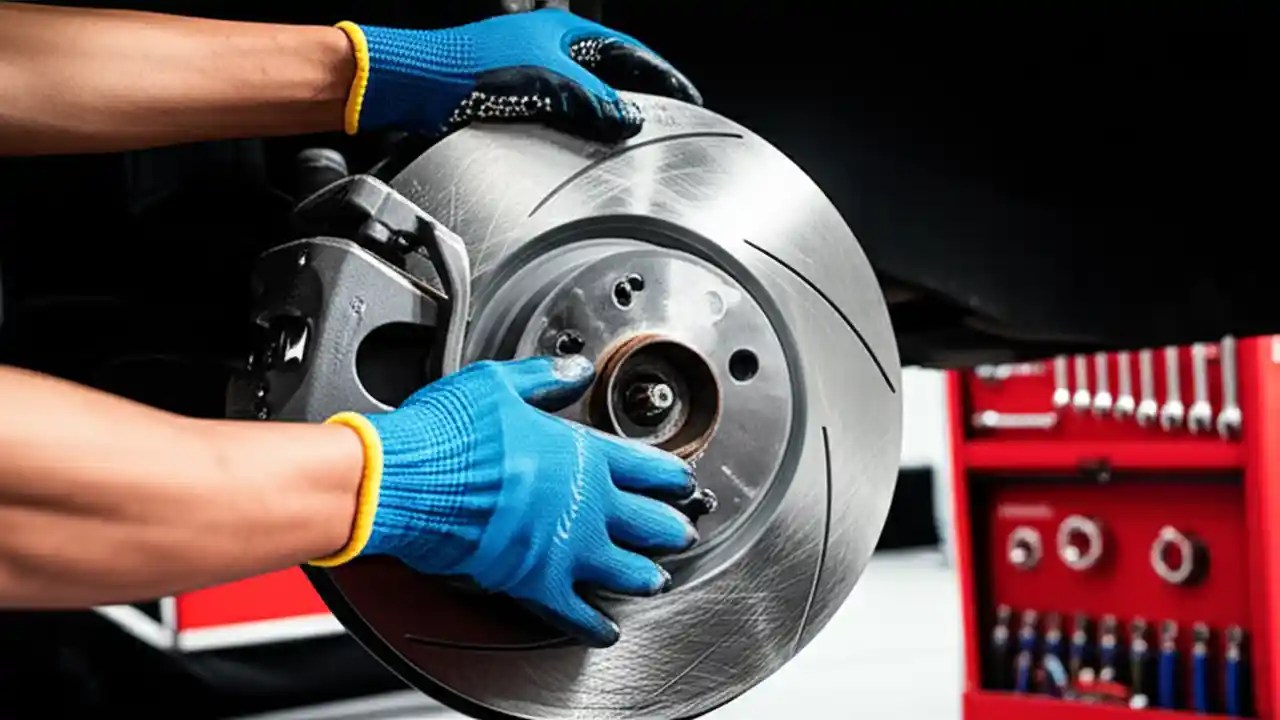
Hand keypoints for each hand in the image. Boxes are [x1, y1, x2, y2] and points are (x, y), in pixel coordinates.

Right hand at [313, 355, 701, 646]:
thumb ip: (545, 381)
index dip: (670, 476)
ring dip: (645, 576)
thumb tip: (574, 370)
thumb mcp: (501, 386)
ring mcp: (565, 548)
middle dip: (671, 528)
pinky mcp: (535, 583)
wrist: (409, 480)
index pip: (645, 467)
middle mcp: (585, 504)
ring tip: (656, 580)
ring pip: (626, 571)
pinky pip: (576, 613)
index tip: (683, 482)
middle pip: (648, 522)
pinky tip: (604, 631)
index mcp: (582, 454)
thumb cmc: (450, 432)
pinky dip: (594, 626)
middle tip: (682, 533)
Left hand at [334, 8, 701, 142]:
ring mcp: (530, 71)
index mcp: (564, 32)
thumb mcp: (552, 84)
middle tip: (667, 116)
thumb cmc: (473, 70)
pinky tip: (585, 144)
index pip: (629, 53)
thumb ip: (596, 102)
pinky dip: (580, 126)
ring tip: (632, 135)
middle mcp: (549, 47)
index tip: (687, 95)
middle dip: (640, 94)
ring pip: (585, 94)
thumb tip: (628, 119)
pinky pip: (560, 111)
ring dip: (607, 114)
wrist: (418, 86)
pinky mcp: (510, 97)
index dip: (661, 75)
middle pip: (609, 71)